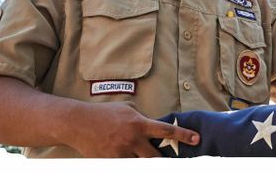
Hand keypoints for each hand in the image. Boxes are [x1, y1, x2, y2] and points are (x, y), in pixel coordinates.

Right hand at [66, 102, 199, 156]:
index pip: (166, 131)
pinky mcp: (111, 162)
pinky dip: (129, 163)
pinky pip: (126, 166)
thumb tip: (153, 126)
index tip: (196, 139)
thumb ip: (142, 118)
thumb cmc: (104, 113)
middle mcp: (132, 140)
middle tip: (172, 162)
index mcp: (139, 124)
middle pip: (156, 158)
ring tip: (146, 157)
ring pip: (141, 165)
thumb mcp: (127, 109)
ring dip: (145, 163)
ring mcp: (121, 153)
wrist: (79, 123)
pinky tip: (126, 157)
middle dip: (165, 162)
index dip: (183, 135)